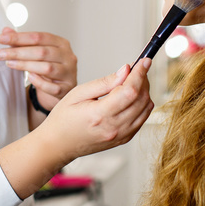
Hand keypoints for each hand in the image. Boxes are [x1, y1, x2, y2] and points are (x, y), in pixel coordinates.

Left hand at [0, 28, 77, 108]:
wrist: (61, 87)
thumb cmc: (48, 65)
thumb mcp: (37, 52)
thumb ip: (22, 42)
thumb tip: (5, 31)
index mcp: (61, 43)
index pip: (39, 37)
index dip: (19, 37)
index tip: (0, 39)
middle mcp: (68, 56)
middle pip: (41, 52)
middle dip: (18, 52)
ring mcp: (69, 73)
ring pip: (47, 68)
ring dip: (25, 65)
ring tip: (9, 63)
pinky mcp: (67, 88)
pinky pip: (52, 87)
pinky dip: (39, 82)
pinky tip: (29, 77)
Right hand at [38, 58, 153, 162]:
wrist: (58, 144)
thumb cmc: (63, 118)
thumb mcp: (78, 93)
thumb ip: (104, 82)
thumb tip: (125, 70)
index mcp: (99, 115)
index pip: (130, 91)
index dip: (140, 74)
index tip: (144, 61)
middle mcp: (113, 128)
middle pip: (141, 99)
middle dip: (143, 79)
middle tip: (136, 68)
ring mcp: (120, 136)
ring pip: (145, 109)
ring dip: (144, 92)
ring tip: (133, 81)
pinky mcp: (123, 139)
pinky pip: (142, 119)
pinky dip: (142, 105)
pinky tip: (132, 96)